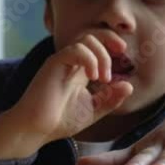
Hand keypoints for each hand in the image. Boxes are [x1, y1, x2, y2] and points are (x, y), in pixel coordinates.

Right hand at [0, 29, 133, 159]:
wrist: (36, 129)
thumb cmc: (59, 121)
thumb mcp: (92, 110)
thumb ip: (110, 99)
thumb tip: (128, 85)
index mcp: (79, 70)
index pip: (96, 44)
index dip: (111, 43)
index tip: (123, 54)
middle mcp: (70, 62)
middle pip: (91, 35)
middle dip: (110, 40)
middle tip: (121, 53)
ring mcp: (61, 61)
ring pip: (85, 40)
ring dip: (101, 55)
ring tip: (103, 78)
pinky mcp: (54, 64)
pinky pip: (76, 50)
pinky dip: (90, 59)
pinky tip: (93, 77)